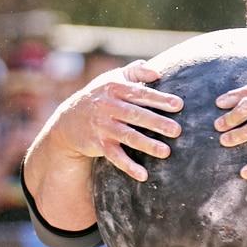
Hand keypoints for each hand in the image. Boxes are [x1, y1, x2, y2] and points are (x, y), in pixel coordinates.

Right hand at [48, 60, 183, 180]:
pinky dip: (128, 166)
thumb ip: (136, 71)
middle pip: (135, 115)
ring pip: (127, 136)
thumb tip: (157, 72)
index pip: (139, 93)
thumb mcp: (113, 79)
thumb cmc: (100, 96)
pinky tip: (143, 175)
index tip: (179, 105)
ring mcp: (102, 126)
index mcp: (114, 88)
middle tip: (177, 130)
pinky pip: (115, 156)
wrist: (68, 120)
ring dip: (147, 144)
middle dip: (156, 122)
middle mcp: (107, 106)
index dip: (159, 99)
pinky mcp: (98, 144)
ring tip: (166, 152)